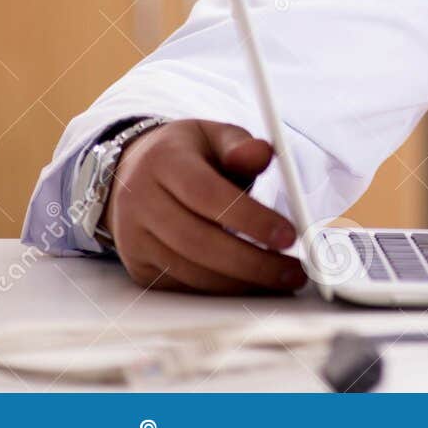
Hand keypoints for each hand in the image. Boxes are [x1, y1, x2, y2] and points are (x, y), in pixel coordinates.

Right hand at [103, 119, 304, 294]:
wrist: (134, 173)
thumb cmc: (190, 155)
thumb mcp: (216, 137)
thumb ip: (242, 147)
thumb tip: (262, 153)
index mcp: (163, 162)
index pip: (206, 194)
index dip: (249, 218)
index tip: (289, 236)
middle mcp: (140, 201)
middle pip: (197, 241)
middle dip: (251, 262)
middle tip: (294, 271)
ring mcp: (133, 237)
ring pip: (188, 270)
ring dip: (240, 283)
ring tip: (282, 280)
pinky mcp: (138, 265)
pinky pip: (181, 285)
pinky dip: (220, 290)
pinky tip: (252, 285)